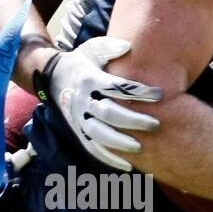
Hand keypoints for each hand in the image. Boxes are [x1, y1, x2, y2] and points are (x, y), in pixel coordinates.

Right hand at [43, 37, 162, 170]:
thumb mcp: (92, 49)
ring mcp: (78, 118)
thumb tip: (128, 45)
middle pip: (108, 114)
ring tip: (140, 148)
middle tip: (155, 124)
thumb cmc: (81, 61)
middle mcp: (82, 100)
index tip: (160, 95)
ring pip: (98, 134)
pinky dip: (108, 158)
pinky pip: (92, 148)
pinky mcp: (77, 131)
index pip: (116, 87)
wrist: (52, 77)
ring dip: (119, 142)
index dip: (138, 91)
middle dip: (132, 120)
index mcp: (89, 79)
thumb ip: (110, 47)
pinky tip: (127, 166)